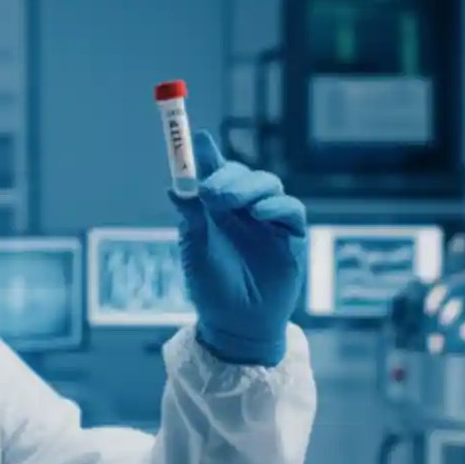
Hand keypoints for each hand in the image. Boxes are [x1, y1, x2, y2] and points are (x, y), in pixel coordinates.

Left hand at [169, 130, 306, 364]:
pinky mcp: (291, 235)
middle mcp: (244, 208)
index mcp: (216, 208)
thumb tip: (173, 187)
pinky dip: (276, 205)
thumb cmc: (212, 289)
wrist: (236, 324)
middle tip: (210, 190)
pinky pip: (291, 209)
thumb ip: (191, 217)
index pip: (214, 171)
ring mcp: (269, 219)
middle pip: (243, 173)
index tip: (197, 139)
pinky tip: (258, 213)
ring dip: (248, 187)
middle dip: (227, 175)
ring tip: (228, 202)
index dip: (207, 154)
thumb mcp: (195, 251)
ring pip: (268, 184)